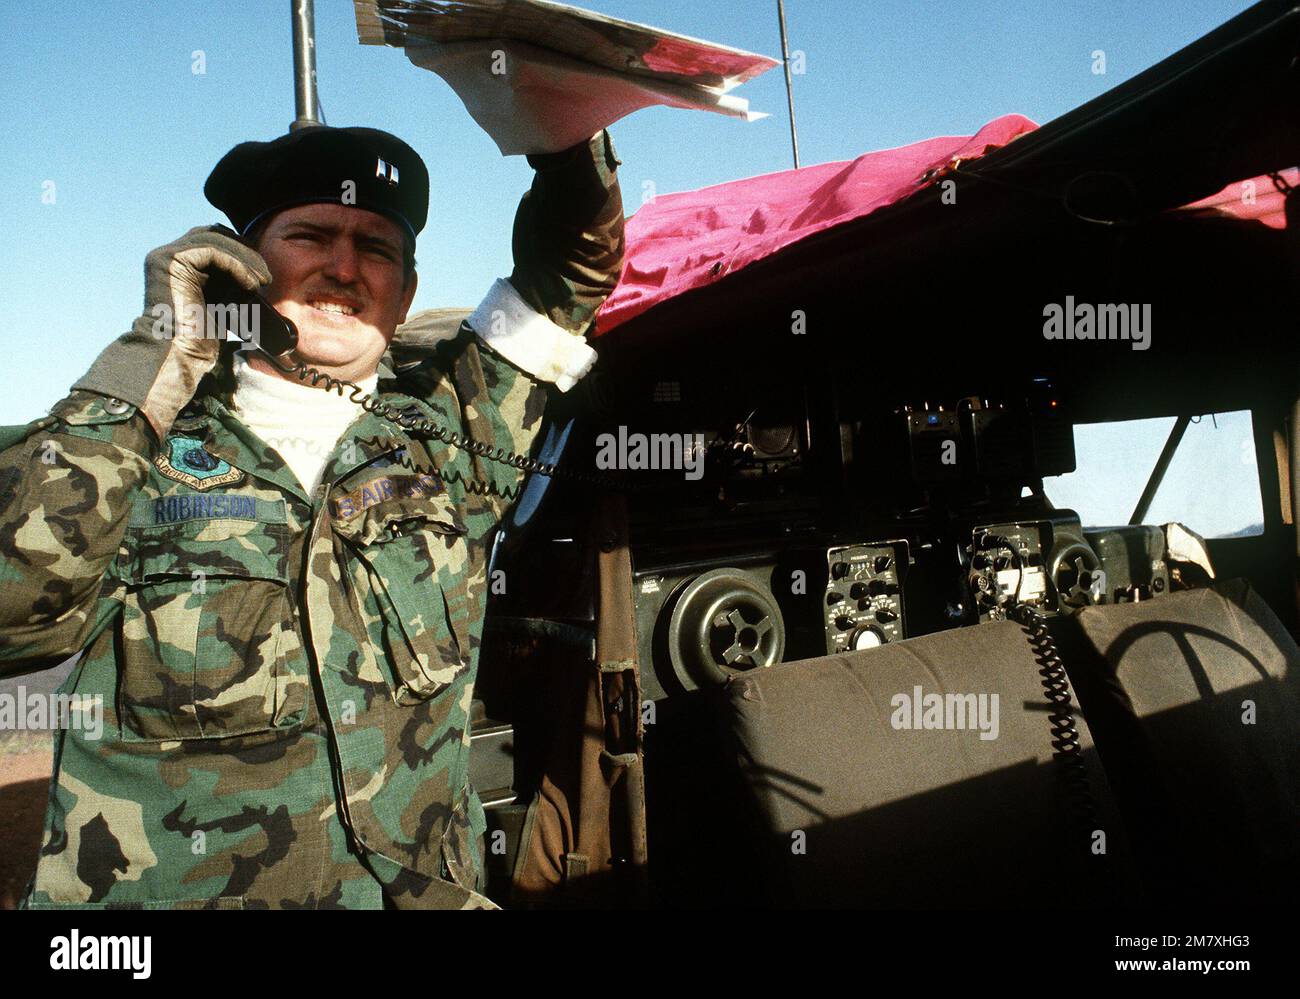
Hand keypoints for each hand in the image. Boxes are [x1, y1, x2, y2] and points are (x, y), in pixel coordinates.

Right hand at [73, 226, 270, 442]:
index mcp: (179, 265)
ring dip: (245, 259)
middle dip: (245, 252)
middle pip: (215, 235)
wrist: (179, 353)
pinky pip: (213, 252)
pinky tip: (250, 283)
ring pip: (216, 240)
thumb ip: (229, 286)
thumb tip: (257, 278)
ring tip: (262, 281)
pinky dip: (236, 265)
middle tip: (266, 275)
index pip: (213, 242)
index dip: (241, 251)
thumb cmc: (198, 338)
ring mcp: (168, 256)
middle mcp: (169, 255)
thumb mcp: (220, 304)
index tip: (262, 273)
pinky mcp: (174, 261)